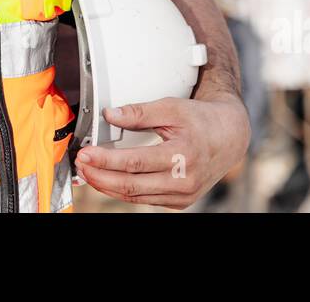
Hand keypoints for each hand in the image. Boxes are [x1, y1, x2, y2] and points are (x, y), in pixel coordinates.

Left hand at [73, 95, 249, 209]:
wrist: (228, 137)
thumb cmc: (201, 120)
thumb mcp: (171, 108)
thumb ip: (139, 112)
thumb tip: (110, 115)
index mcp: (182, 156)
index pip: (134, 163)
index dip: (105, 160)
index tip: (86, 153)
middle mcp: (184, 181)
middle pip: (131, 185)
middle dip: (100, 176)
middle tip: (81, 164)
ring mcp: (182, 195)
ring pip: (135, 196)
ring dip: (108, 186)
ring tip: (89, 172)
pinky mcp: (179, 202)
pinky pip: (145, 199)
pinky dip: (124, 191)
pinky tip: (109, 180)